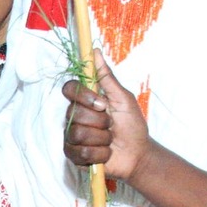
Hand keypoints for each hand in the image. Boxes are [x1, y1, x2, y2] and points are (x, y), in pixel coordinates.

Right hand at [63, 52, 149, 182]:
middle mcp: (74, 116)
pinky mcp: (74, 155)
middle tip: (111, 125)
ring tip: (110, 140)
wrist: (138, 154)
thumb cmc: (132, 125)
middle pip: (73, 113)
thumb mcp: (123, 98)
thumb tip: (95, 51)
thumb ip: (107, 77)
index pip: (69, 89)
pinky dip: (100, 154)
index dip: (84, 96)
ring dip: (101, 139)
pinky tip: (106, 153)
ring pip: (77, 134)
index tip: (103, 104)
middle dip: (99, 121)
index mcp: (84, 100)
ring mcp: (72, 136)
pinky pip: (81, 152)